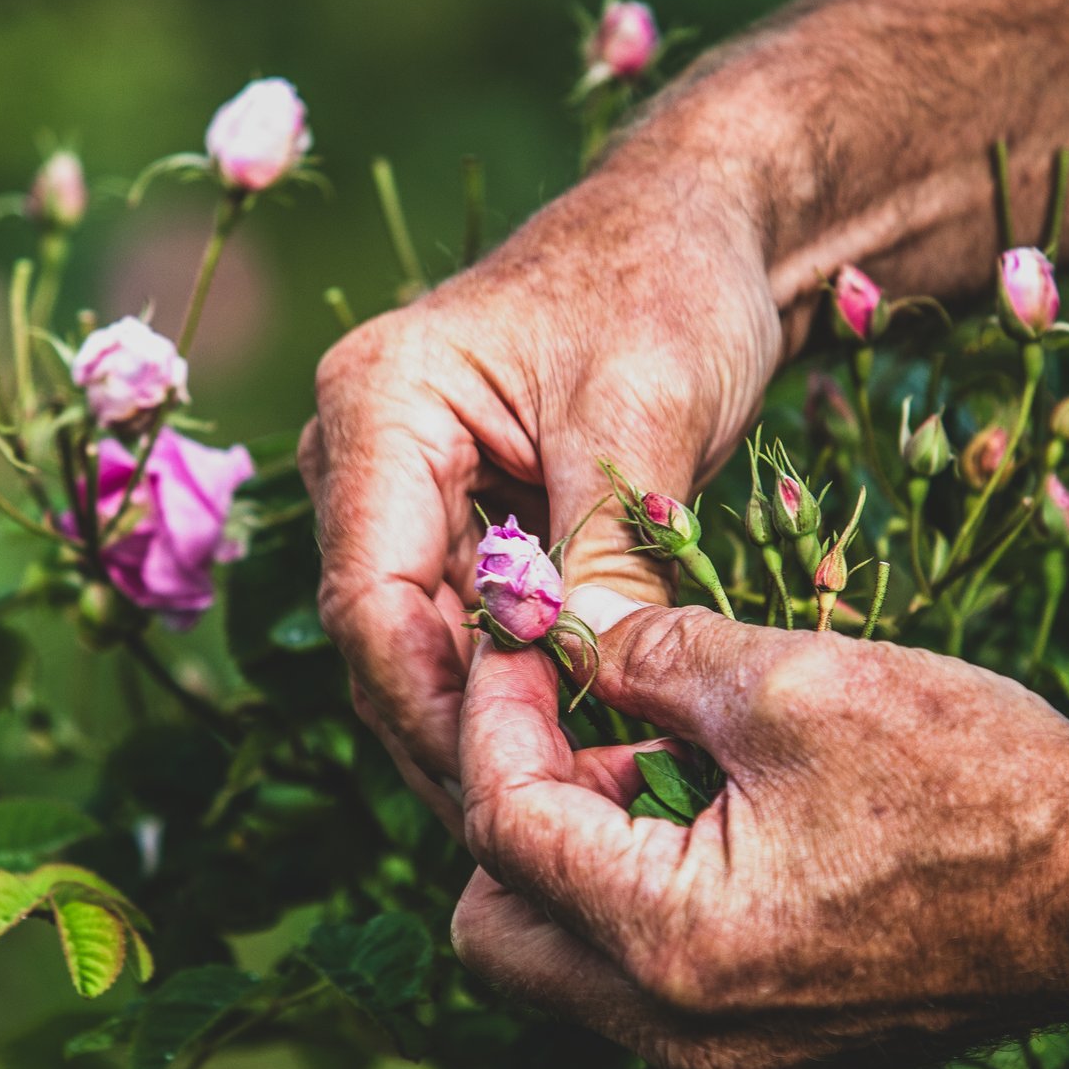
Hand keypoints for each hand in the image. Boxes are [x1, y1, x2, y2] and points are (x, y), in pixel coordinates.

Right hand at [299, 130, 785, 805]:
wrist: (707, 228)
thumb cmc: (671, 284)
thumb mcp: (644, 415)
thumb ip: (599, 553)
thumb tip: (579, 688)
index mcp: (376, 404)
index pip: (370, 597)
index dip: (435, 707)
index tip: (515, 787)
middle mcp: (361, 455)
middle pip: (384, 642)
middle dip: (457, 740)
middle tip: (541, 841)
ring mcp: (403, 495)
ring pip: (422, 654)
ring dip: (487, 732)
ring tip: (568, 818)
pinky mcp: (456, 527)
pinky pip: (468, 636)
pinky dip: (517, 697)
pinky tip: (578, 760)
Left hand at [452, 597, 1068, 1068]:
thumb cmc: (977, 783)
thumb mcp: (794, 684)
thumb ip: (651, 659)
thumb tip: (566, 633)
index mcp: (671, 943)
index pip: (502, 828)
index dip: (495, 711)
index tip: (523, 633)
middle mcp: (678, 1034)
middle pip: (496, 927)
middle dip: (510, 804)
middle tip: (576, 707)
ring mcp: (722, 1060)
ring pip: (563, 960)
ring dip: (574, 851)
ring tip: (653, 746)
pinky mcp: (763, 1054)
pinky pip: (640, 979)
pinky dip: (637, 893)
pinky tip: (709, 806)